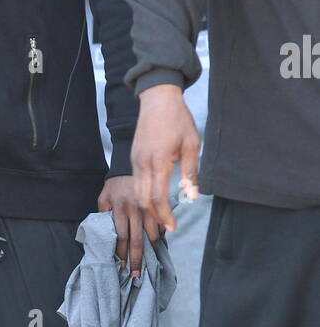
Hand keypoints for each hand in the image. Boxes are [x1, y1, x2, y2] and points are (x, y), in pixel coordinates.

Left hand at [98, 174, 155, 277]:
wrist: (128, 166)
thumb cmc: (113, 186)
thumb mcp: (103, 198)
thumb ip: (103, 215)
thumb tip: (102, 235)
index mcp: (119, 210)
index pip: (121, 236)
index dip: (121, 252)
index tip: (121, 265)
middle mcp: (134, 210)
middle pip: (136, 240)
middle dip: (135, 259)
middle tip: (135, 274)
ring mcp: (147, 208)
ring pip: (151, 233)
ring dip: (150, 249)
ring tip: (149, 263)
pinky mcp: (155, 205)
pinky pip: (160, 223)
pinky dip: (160, 235)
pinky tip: (158, 245)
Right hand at [131, 84, 200, 231]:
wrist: (157, 99)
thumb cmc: (178, 119)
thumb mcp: (191, 145)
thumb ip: (191, 172)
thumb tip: (192, 197)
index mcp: (158, 161)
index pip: (157, 197)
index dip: (165, 215)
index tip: (173, 226)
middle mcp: (142, 164)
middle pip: (143, 200)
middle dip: (154, 216)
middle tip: (167, 226)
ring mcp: (135, 161)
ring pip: (137, 193)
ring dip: (148, 207)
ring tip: (161, 216)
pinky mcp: (134, 158)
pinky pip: (136, 183)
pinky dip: (144, 196)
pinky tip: (154, 199)